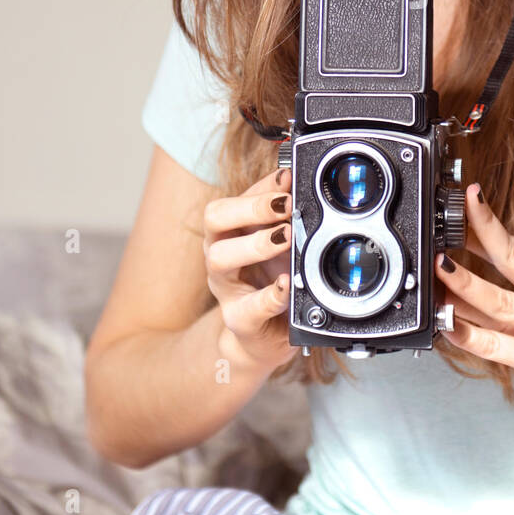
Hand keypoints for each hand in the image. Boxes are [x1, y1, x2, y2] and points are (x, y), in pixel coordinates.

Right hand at [204, 166, 294, 374]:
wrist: (264, 335)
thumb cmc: (271, 280)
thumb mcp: (279, 244)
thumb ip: (285, 217)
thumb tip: (299, 182)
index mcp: (228, 232)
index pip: (233, 197)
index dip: (259, 187)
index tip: (288, 178)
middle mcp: (219, 254)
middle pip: (215, 220)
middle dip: (251, 207)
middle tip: (286, 206)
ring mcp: (225, 288)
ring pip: (220, 259)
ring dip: (255, 244)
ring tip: (287, 238)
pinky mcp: (239, 320)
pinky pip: (247, 309)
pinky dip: (269, 295)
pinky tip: (287, 285)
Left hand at [436, 185, 513, 440]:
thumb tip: (465, 249)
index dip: (487, 224)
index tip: (466, 203)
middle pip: (513, 260)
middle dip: (478, 236)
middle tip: (445, 227)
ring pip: (499, 302)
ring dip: (462, 285)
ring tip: (437, 271)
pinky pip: (496, 345)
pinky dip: (466, 333)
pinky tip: (446, 324)